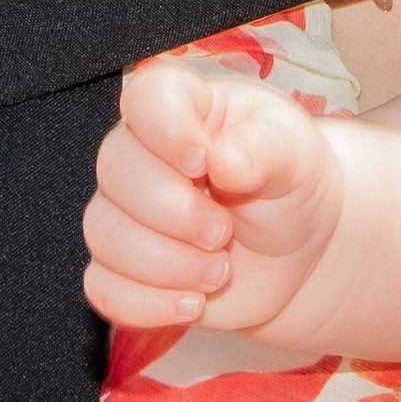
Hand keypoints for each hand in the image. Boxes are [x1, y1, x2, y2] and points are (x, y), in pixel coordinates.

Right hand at [82, 55, 342, 332]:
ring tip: (220, 272)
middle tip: (223, 233)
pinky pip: (103, 288)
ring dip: (166, 264)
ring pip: (104, 235)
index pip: (146, 97)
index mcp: (186, 107)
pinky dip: (148, 303)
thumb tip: (223, 157)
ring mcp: (126, 212)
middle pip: (115, 171)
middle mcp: (142, 153)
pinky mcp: (122, 267)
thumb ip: (264, 149)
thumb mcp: (295, 156)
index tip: (202, 163)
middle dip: (174, 213)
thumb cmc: (291, 184)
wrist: (297, 252)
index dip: (166, 131)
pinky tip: (193, 304)